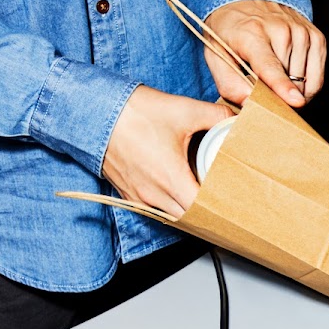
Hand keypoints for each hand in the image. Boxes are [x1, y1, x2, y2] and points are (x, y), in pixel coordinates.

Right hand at [102, 85, 231, 217]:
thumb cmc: (134, 112)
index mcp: (170, 179)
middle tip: (224, 200)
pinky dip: (169, 205)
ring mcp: (139, 197)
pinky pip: (154, 209)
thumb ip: (216, 115)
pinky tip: (179, 191)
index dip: (220, 208)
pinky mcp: (128, 193)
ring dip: (188, 210)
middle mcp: (154, 195)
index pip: (203, 210)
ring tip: (204, 197)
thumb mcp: (183, 109)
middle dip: (208, 212)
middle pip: (190, 219)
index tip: (233, 201)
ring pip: (172, 216)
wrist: (93, 110)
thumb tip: (235, 120)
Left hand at [204, 0, 325, 106]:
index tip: (296, 101)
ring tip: (276, 79)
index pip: (269, 65)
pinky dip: (307, 85)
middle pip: (290, 82)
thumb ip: (229, 84)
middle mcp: (281, 29)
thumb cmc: (230, 32)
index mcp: (252, 34)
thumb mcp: (216, 56)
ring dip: (293, 90)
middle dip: (279, 96)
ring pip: (306, 83)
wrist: (246, 0)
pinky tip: (292, 78)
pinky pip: (318, 78)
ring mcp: (301, 32)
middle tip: (265, 87)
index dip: (282, 86)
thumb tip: (250, 104)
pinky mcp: (316, 37)